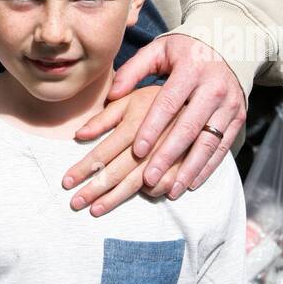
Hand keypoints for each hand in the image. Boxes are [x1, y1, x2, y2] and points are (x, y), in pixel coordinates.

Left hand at [62, 88, 185, 214]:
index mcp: (138, 118)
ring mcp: (178, 148)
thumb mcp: (134, 91)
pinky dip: (163, 190)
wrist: (216, 74)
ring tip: (99, 209)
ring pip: (147, 181)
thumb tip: (79, 133)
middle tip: (75, 203)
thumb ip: (107, 112)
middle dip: (96, 189)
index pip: (105, 149)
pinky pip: (177, 180)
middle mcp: (156, 137)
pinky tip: (147, 197)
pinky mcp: (197, 154)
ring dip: (121, 197)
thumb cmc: (167, 81)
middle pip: (121, 170)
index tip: (66, 182)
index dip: (84, 167)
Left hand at [100, 35, 245, 193]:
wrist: (230, 46)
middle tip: (148, 179)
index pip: (168, 103)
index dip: (152, 127)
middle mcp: (213, 88)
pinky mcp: (238, 118)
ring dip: (189, 169)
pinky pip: (223, 148)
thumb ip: (134, 69)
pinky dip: (207, 168)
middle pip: (188, 127)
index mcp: (191, 68)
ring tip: (170, 190)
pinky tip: (191, 183)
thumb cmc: (185, 50)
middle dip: (167, 156)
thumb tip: (112, 94)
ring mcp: (229, 105)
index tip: (136, 150)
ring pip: (208, 142)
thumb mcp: (159, 50)